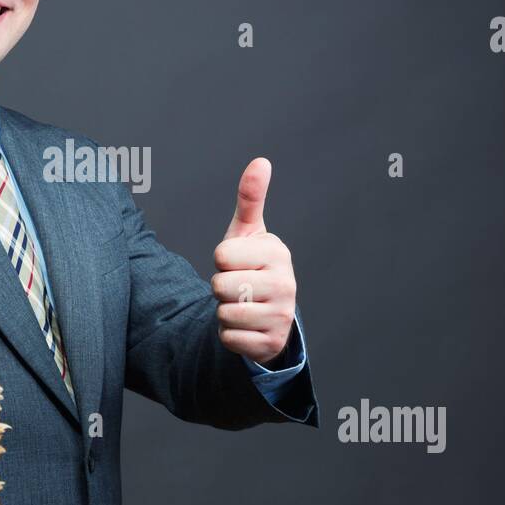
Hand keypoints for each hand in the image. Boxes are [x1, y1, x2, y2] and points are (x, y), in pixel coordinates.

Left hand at [211, 157, 296, 366]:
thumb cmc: (252, 265)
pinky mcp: (271, 343)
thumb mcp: (248, 233)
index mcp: (278, 253)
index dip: (222, 259)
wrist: (270, 311)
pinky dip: (229, 334)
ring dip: (224, 311)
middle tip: (238, 286)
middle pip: (219, 285)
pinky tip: (245, 326)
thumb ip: (250, 198)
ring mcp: (281, 316)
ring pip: (224, 313)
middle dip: (220, 287)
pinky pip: (228, 338)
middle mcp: (285, 284)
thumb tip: (260, 161)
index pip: (222, 255)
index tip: (237, 262)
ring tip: (241, 304)